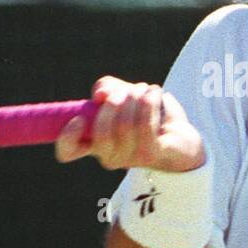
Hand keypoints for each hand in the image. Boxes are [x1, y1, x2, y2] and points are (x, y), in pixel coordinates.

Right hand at [54, 76, 205, 172]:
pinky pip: (145, 124)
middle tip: (126, 91)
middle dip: (114, 102)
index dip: (67, 137)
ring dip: (136, 97)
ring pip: (124, 125)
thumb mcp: (122, 94)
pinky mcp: (151, 153)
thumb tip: (100, 95)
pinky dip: (149, 100)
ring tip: (145, 90)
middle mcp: (109, 156)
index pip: (68, 151)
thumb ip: (106, 88)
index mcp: (94, 142)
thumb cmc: (146, 113)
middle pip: (100, 133)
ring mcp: (130, 158)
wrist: (180, 134)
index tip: (78, 119)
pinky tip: (155, 92)